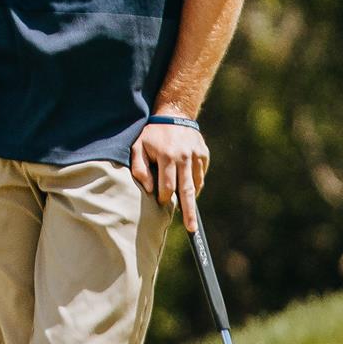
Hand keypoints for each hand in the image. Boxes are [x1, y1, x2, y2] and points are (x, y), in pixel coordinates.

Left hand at [131, 117, 209, 231]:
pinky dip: (195, 182)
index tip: (162, 202)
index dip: (164, 197)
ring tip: (188, 206)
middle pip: (186, 190)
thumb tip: (147, 190)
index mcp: (167, 156)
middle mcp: (184, 157)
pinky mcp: (204, 154)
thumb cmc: (151, 134)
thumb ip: (139, 168)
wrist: (174, 114)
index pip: (167, 186)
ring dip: (191, 196)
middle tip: (191, 229)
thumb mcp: (138, 147)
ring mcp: (196, 155)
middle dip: (189, 212)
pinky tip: (188, 183)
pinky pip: (201, 174)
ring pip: (196, 183)